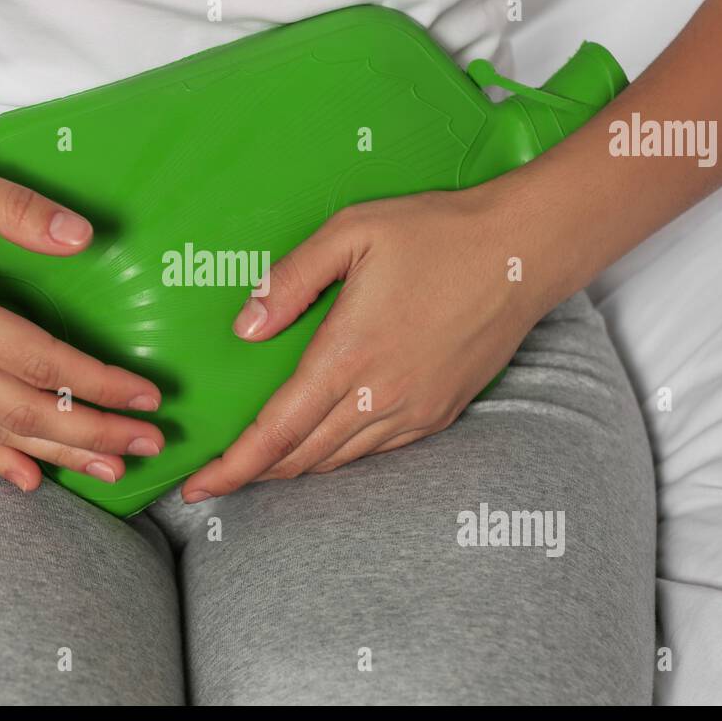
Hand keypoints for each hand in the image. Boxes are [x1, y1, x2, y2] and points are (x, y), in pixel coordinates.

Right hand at [0, 146, 165, 491]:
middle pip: (25, 411)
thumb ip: (17, 210)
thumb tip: (86, 237)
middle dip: (94, 434)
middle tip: (151, 446)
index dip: (99, 383)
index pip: (40, 360)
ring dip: (56, 454)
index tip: (148, 395)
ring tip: (110, 472)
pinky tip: (29, 479)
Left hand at [180, 186, 553, 501]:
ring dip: (294, 466)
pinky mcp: (441, 412)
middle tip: (216, 477)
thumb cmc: (437, 233)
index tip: (197, 487)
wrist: (524, 251)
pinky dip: (339, 456)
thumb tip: (244, 328)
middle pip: (302, 457)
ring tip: (260, 462)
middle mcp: (381, 396)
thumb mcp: (351, 233)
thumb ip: (290, 280)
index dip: (233, 467)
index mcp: (349, 355)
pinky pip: (378, 451)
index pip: (276, 431)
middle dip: (253, 473)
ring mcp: (415, 410)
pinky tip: (323, 443)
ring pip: (339, 460)